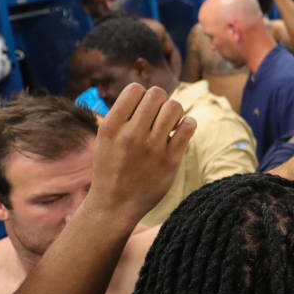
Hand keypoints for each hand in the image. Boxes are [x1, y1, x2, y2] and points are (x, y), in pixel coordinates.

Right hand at [85, 84, 194, 224]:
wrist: (115, 204)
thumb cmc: (111, 168)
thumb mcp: (105, 139)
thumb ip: (122, 117)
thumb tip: (146, 94)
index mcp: (111, 126)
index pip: (135, 89)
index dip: (142, 94)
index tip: (142, 107)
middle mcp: (131, 135)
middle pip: (157, 95)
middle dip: (160, 100)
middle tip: (158, 114)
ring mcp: (152, 148)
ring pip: (174, 107)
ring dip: (175, 110)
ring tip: (169, 122)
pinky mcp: (170, 160)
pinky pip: (188, 127)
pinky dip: (187, 124)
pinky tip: (179, 131)